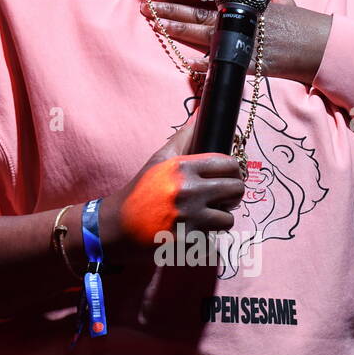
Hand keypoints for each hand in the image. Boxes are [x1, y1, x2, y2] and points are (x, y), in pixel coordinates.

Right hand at [100, 114, 244, 264]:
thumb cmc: (141, 191)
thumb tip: (200, 113)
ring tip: (205, 216)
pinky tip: (192, 231)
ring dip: (220, 219)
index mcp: (183, 167)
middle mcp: (187, 191)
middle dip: (232, 195)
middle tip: (220, 198)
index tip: (226, 177)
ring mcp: (188, 218)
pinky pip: (214, 238)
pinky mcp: (186, 241)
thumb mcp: (159, 160)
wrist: (116, 226)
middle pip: (236, 189)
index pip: (229, 164)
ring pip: (229, 217)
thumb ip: (183, 137)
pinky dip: (206, 236)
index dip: (232, 171)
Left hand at [138, 0, 332, 88]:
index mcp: (244, 7)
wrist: (320, 46)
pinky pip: (221, 64)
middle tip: (146, 9)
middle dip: (171, 13)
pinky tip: (186, 64)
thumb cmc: (305, 24)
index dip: (181, 1)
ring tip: (158, 26)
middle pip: (198, 18)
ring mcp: (242, 42)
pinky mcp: (248, 63)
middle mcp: (239, 23)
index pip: (205, 4)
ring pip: (204, 37)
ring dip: (180, 33)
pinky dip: (204, 65)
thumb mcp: (289, 3)